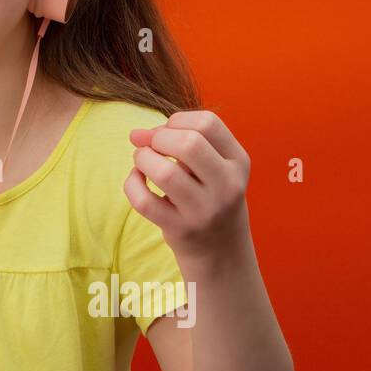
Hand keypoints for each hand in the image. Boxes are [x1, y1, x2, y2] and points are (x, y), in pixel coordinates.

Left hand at [123, 110, 252, 262]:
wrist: (221, 249)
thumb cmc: (208, 194)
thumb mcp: (211, 165)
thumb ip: (178, 140)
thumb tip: (136, 134)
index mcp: (238, 161)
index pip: (207, 123)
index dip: (177, 120)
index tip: (166, 132)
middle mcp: (227, 186)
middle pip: (189, 144)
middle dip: (159, 138)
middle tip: (151, 147)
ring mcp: (204, 211)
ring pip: (165, 173)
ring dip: (143, 159)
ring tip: (142, 162)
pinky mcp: (181, 230)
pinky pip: (144, 201)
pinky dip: (132, 184)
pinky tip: (137, 180)